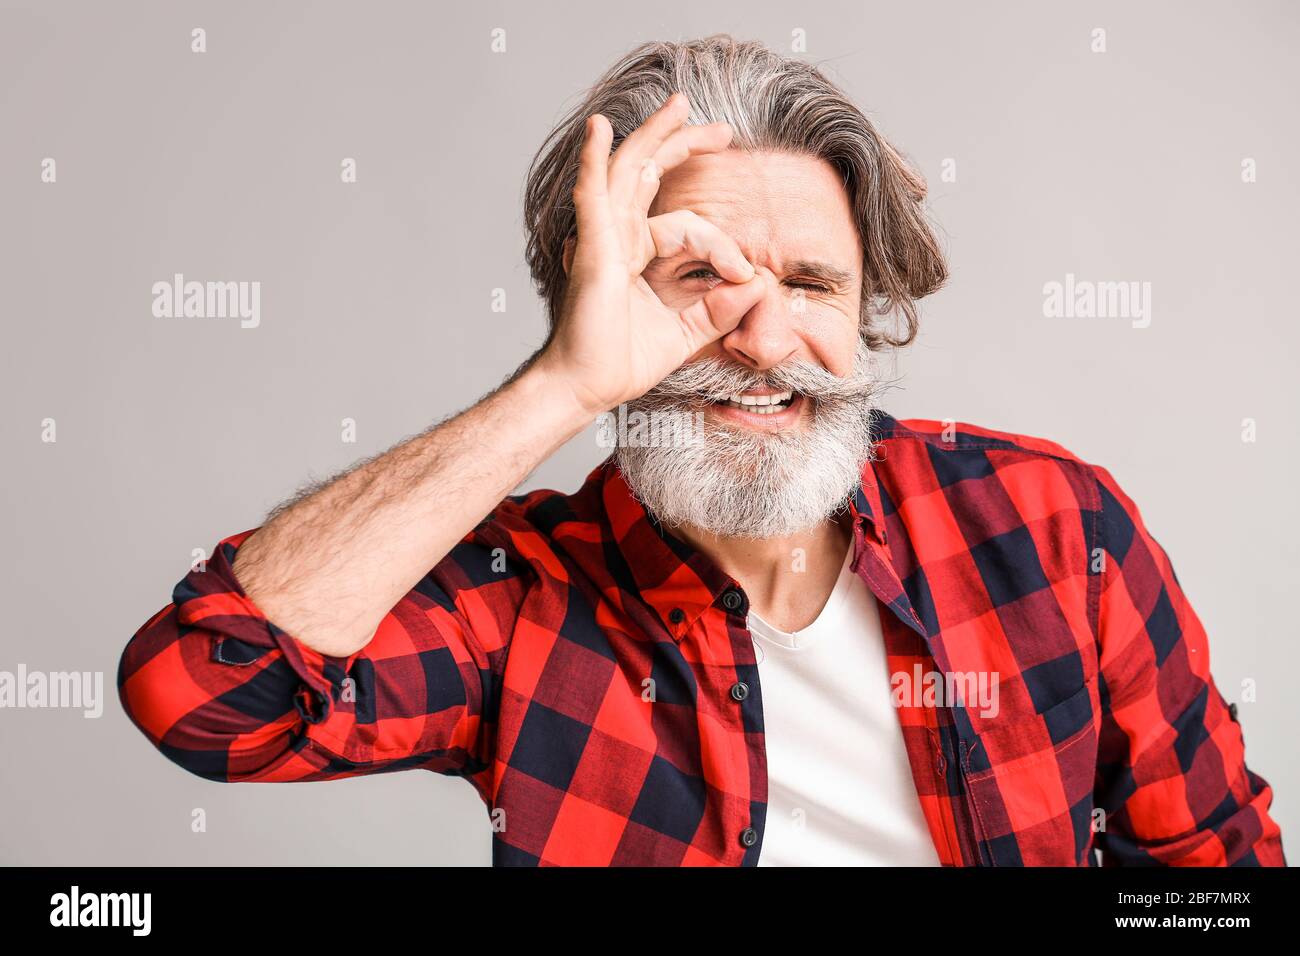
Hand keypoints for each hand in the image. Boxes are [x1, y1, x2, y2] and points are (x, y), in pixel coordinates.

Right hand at [536, 93, 765, 415]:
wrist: (587, 387)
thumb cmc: (621, 362)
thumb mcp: (687, 333)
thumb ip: (719, 309)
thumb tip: (757, 284)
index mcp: (636, 255)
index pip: (688, 226)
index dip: (723, 243)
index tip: (746, 273)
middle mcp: (618, 238)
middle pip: (650, 175)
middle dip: (684, 145)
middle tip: (722, 130)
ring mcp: (603, 240)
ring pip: (629, 171)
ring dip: (653, 135)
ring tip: (679, 105)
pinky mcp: (594, 250)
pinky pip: (594, 195)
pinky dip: (595, 160)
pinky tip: (600, 129)